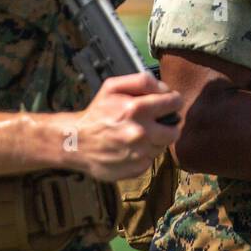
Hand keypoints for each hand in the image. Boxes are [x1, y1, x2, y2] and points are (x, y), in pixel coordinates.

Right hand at [64, 71, 182, 180]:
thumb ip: (142, 81)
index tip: (168, 104)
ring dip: (154, 140)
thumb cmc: (97, 112)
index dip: (172, 102)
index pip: (174, 103)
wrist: (76, 142)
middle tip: (154, 123)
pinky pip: (151, 159)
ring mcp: (139, 153)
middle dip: (167, 125)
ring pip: (162, 146)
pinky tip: (131, 148)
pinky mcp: (136, 169)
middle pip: (174, 130)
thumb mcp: (113, 86)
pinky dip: (144, 154)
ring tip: (137, 135)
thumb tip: (165, 90)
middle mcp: (141, 133)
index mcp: (137, 109)